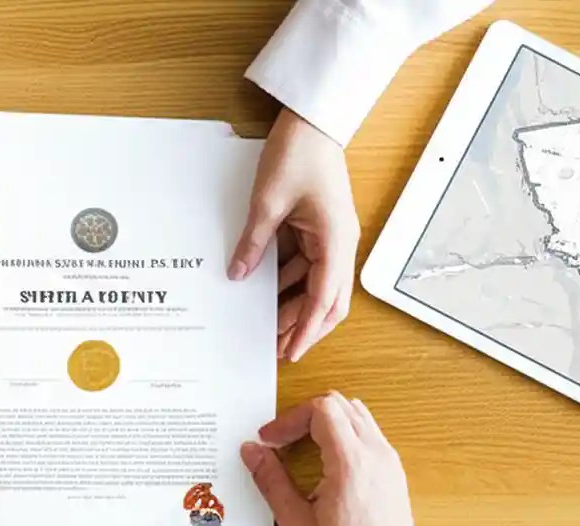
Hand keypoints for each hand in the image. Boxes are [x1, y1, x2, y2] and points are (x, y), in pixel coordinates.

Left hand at [228, 109, 360, 361]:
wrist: (311, 121)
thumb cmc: (298, 153)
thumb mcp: (267, 202)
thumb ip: (253, 243)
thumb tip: (238, 274)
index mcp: (336, 240)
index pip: (323, 298)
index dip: (306, 329)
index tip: (290, 351)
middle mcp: (341, 243)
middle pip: (329, 300)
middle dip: (304, 326)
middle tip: (278, 348)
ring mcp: (332, 237)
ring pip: (317, 285)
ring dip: (294, 306)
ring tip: (267, 326)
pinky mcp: (320, 230)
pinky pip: (307, 265)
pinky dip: (289, 283)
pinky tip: (266, 293)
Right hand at [239, 392, 425, 525]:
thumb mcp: (295, 523)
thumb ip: (271, 480)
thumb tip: (252, 451)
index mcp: (352, 463)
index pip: (322, 409)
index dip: (290, 419)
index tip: (270, 441)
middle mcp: (377, 455)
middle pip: (341, 404)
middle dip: (305, 416)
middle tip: (281, 442)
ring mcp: (390, 464)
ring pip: (358, 416)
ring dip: (327, 423)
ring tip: (301, 450)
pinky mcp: (395, 475)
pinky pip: (370, 436)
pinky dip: (345, 436)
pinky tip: (325, 465)